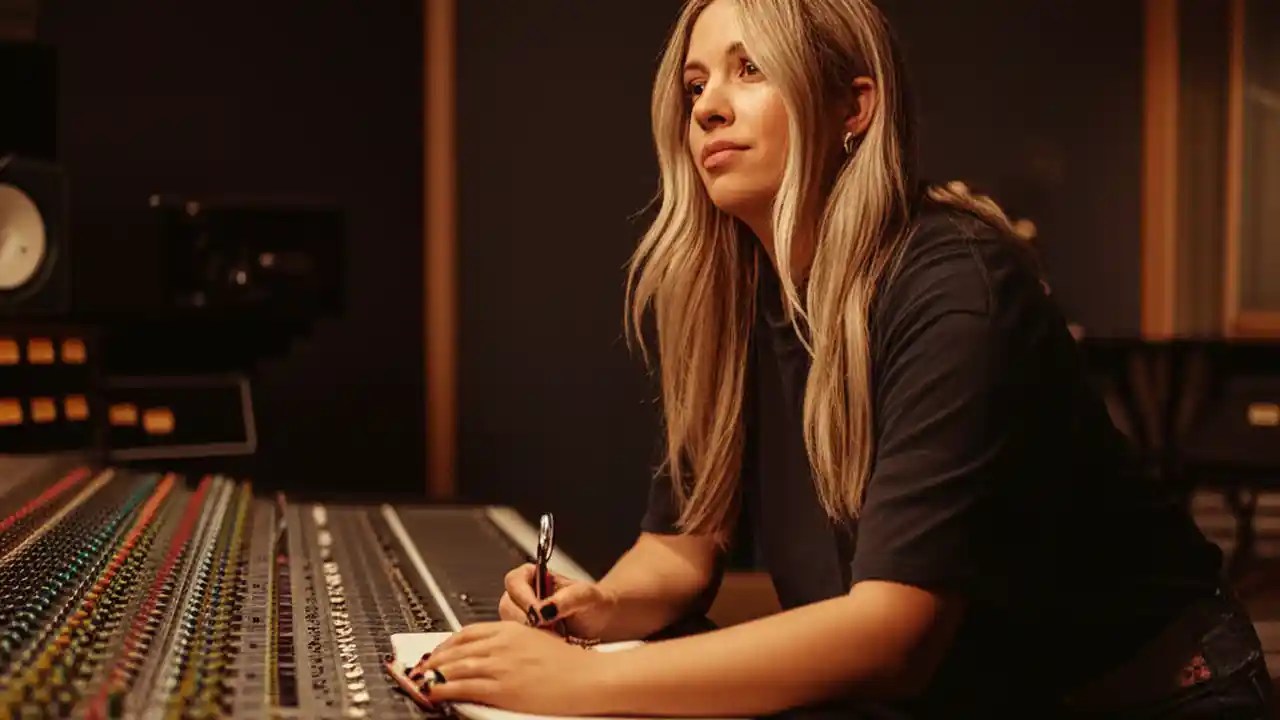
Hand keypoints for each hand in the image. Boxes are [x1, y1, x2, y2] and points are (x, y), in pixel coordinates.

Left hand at [414, 621, 613, 714]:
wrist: (589, 678)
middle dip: (433, 659)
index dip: (447, 643)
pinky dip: (442, 688)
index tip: (438, 652)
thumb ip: (513, 646)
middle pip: (456, 648)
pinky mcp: (502, 687)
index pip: (467, 632)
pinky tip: (433, 692)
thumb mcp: (538, 643)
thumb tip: (493, 656)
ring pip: (454, 666)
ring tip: (420, 682)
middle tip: (420, 668)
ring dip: (431, 674)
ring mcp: (501, 665)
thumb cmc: (572, 665)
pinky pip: (462, 686)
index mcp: (511, 629)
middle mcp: (502, 643)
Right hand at [498, 563, 616, 639]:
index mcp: (531, 575)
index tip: (539, 615)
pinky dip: (532, 647)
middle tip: (548, 631)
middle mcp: (522, 595)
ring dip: (529, 635)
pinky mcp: (524, 637)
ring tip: (555, 638)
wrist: (604, 623)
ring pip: (509, 627)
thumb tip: (544, 611)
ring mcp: (521, 617)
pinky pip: (517, 643)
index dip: (523, 598)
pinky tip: (551, 648)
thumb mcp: (586, 595)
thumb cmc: (594, 603)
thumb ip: (568, 598)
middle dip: (526, 621)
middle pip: (507, 607)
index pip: (514, 582)